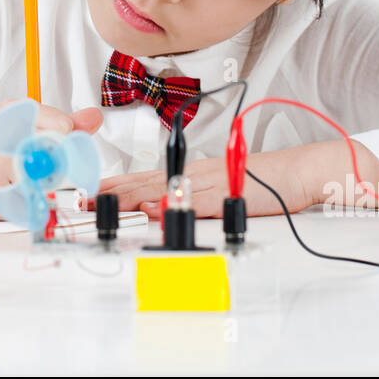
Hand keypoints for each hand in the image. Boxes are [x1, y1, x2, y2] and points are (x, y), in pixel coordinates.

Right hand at [0, 99, 103, 216]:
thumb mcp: (19, 127)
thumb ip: (59, 124)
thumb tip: (93, 117)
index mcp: (11, 114)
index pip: (59, 123)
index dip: (70, 137)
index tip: (67, 140)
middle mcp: (2, 137)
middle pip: (55, 154)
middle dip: (60, 166)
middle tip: (50, 170)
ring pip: (43, 182)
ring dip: (42, 188)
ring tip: (26, 184)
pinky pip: (26, 204)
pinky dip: (27, 206)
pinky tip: (13, 198)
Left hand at [94, 147, 314, 219]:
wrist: (293, 172)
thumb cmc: (259, 179)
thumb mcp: (216, 185)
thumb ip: (188, 193)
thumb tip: (157, 205)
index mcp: (189, 171)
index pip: (144, 177)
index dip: (116, 184)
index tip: (90, 190)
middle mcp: (193, 174)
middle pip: (145, 182)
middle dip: (113, 192)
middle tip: (85, 199)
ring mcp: (206, 183)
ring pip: (161, 189)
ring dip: (132, 196)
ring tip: (104, 202)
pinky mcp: (223, 195)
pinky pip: (192, 201)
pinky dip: (171, 204)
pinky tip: (152, 207)